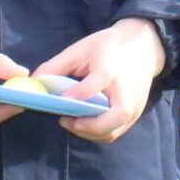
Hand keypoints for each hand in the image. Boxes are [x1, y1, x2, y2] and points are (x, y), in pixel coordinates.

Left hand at [36, 18, 166, 144]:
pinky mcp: (136, 114)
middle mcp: (126, 91)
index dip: (78, 95)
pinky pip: (116, 131)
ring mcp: (134, 106)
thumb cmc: (109, 46)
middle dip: (87, 127)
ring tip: (72, 122)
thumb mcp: (81, 49)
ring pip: (113, 132)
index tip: (61, 102)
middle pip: (113, 118)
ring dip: (90, 133)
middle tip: (65, 120)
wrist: (144, 47)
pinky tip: (85, 123)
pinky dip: (99, 133)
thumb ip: (57, 66)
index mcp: (111, 69)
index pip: (97, 83)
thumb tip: (35, 81)